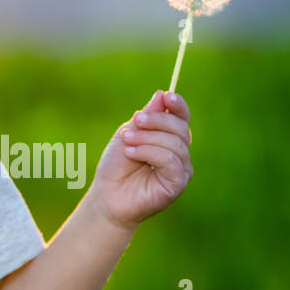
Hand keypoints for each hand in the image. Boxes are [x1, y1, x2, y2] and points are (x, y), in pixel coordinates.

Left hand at [89, 90, 193, 231]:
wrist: (107, 195)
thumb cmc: (117, 165)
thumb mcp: (128, 133)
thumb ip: (146, 116)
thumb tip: (162, 95)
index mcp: (169, 138)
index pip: (182, 118)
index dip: (178, 105)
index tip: (167, 96)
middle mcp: (180, 153)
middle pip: (180, 128)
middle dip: (156, 121)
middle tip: (135, 120)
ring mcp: (181, 169)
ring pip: (174, 144)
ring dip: (147, 138)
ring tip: (127, 142)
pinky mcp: (177, 184)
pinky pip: (171, 160)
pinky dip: (149, 152)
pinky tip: (132, 153)